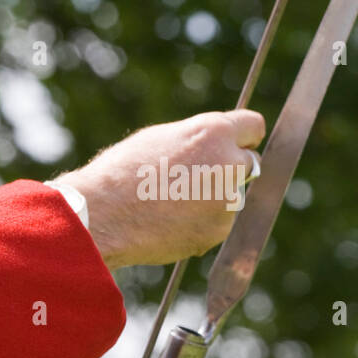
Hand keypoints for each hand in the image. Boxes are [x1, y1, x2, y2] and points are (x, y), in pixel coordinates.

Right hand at [54, 109, 264, 270]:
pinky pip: (217, 223)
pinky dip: (201, 224)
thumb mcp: (161, 138)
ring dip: (213, 199)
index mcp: (214, 132)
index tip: (238, 144)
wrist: (103, 213)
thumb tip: (215, 147)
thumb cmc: (124, 171)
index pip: (253, 126)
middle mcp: (229, 163)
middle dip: (230, 169)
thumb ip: (197, 141)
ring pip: (231, 197)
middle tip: (200, 177)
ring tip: (171, 204)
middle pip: (248, 163)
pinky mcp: (219, 230)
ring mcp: (227, 200)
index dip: (243, 136)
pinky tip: (170, 222)